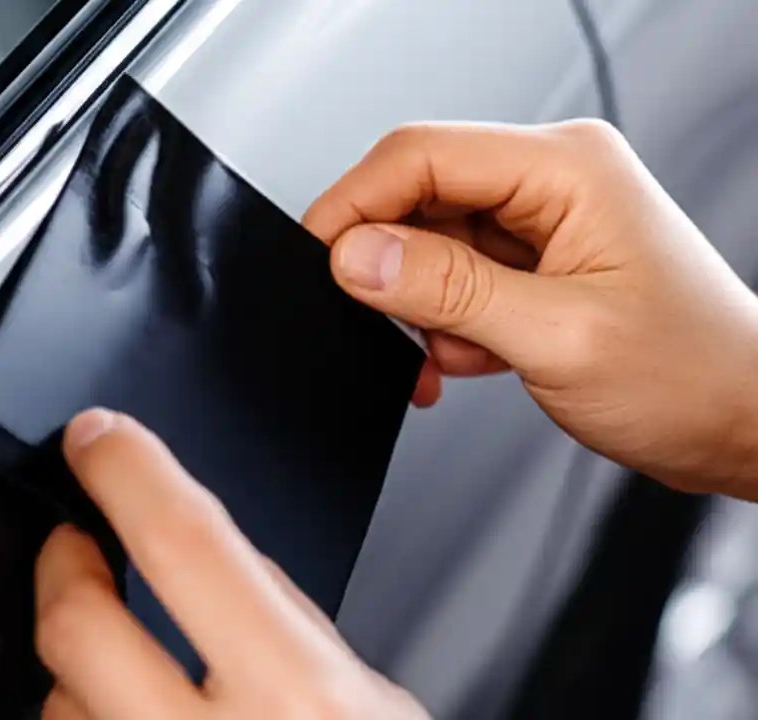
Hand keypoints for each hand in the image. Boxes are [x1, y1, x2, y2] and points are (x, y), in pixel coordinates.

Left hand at [35, 409, 428, 719]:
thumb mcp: (368, 701)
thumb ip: (284, 621)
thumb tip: (197, 545)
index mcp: (297, 699)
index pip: (185, 544)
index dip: (129, 471)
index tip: (97, 439)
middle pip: (79, 625)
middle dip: (63, 561)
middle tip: (75, 539)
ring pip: (57, 705)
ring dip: (75, 670)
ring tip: (126, 669)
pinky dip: (86, 719)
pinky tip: (126, 715)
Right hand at [303, 120, 757, 495]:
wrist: (744, 423)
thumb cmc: (692, 375)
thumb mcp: (554, 336)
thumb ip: (446, 290)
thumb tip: (356, 256)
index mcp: (566, 168)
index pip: (419, 154)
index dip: (355, 206)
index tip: (320, 263)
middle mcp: (551, 180)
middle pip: (417, 196)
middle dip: (394, 270)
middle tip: (399, 328)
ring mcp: (542, 220)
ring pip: (427, 243)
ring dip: (424, 309)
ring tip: (463, 355)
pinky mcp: (534, 261)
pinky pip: (452, 276)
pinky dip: (447, 325)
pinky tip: (478, 357)